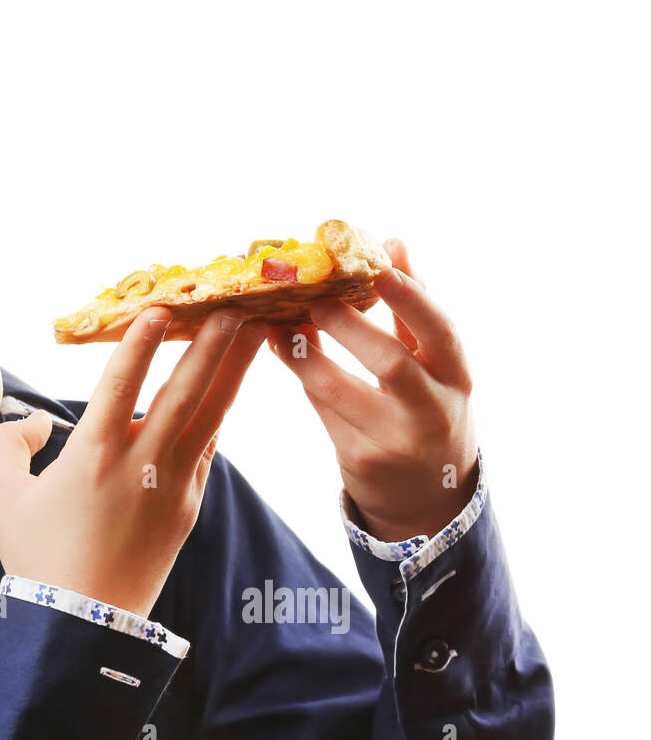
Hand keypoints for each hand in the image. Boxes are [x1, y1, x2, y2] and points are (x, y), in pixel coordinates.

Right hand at [0, 308, 266, 617]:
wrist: (83, 623)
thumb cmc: (34, 559)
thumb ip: (8, 446)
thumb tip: (36, 421)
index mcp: (92, 456)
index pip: (122, 385)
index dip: (141, 343)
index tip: (161, 307)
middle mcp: (140, 465)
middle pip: (183, 394)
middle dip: (212, 347)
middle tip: (236, 307)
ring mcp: (173, 486)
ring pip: (209, 418)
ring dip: (232, 373)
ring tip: (256, 335)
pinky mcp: (189, 507)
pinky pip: (207, 450)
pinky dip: (217, 415)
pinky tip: (228, 390)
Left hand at [264, 239, 477, 542]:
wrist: (427, 497)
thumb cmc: (428, 409)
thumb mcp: (435, 364)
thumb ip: (412, 307)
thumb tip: (393, 242)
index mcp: (456, 377)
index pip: (441, 332)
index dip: (412, 298)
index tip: (379, 268)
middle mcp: (432, 411)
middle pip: (390, 364)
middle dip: (348, 329)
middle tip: (316, 299)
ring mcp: (395, 440)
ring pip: (340, 392)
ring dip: (306, 354)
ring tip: (282, 325)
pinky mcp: (360, 460)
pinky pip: (323, 411)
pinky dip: (302, 377)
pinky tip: (283, 350)